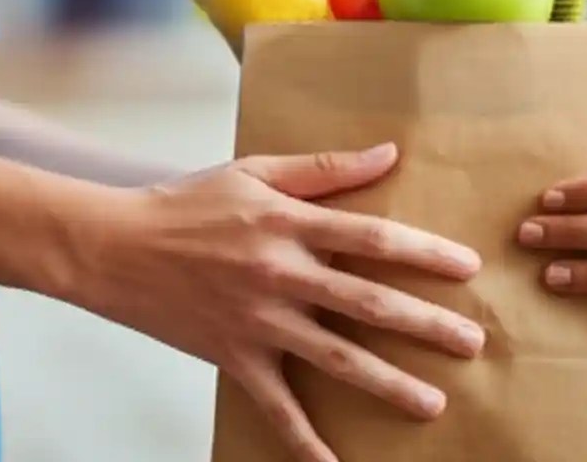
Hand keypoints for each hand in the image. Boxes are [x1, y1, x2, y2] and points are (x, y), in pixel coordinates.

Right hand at [69, 143, 483, 461]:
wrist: (114, 247)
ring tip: (433, 403)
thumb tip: (388, 153)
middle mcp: (281, 275)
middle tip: (473, 343)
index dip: (424, 253)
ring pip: (336, 358)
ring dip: (388, 383)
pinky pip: (276, 407)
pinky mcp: (235, 357)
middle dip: (426, 325)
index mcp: (289, 224)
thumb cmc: (186, 204)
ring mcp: (259, 321)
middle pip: (368, 304)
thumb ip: (324, 169)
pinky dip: (304, 442)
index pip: (373, 237)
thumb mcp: (255, 171)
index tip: (467, 269)